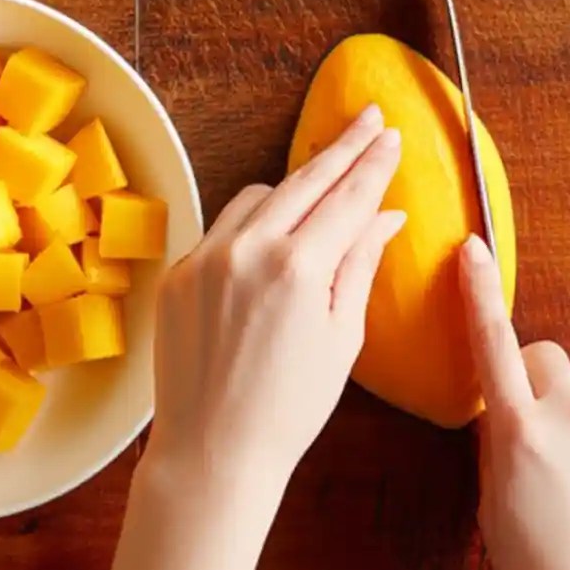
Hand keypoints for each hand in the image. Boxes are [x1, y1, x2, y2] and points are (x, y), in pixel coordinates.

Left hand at [148, 104, 404, 485]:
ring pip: (257, 196)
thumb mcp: (342, 338)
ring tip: (321, 194)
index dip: (373, 163)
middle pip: (304, 179)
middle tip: (368, 119)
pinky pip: (221, 228)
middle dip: (341, 147)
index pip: (347, 197)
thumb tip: (386, 215)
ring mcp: (205, 258)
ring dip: (292, 189)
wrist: (214, 450)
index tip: (391, 136)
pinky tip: (270, 239)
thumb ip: (359, 265)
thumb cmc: (289, 408)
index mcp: (299, 268)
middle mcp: (248, 250)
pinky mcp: (178, 273)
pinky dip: (250, 225)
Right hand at [459, 235, 569, 569]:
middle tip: (519, 424)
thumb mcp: (492, 507)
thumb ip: (495, 449)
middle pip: (544, 358)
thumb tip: (500, 420)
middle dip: (527, 376)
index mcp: (520, 433)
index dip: (478, 293)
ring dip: (562, 429)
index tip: (471, 250)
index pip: (493, 345)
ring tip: (560, 492)